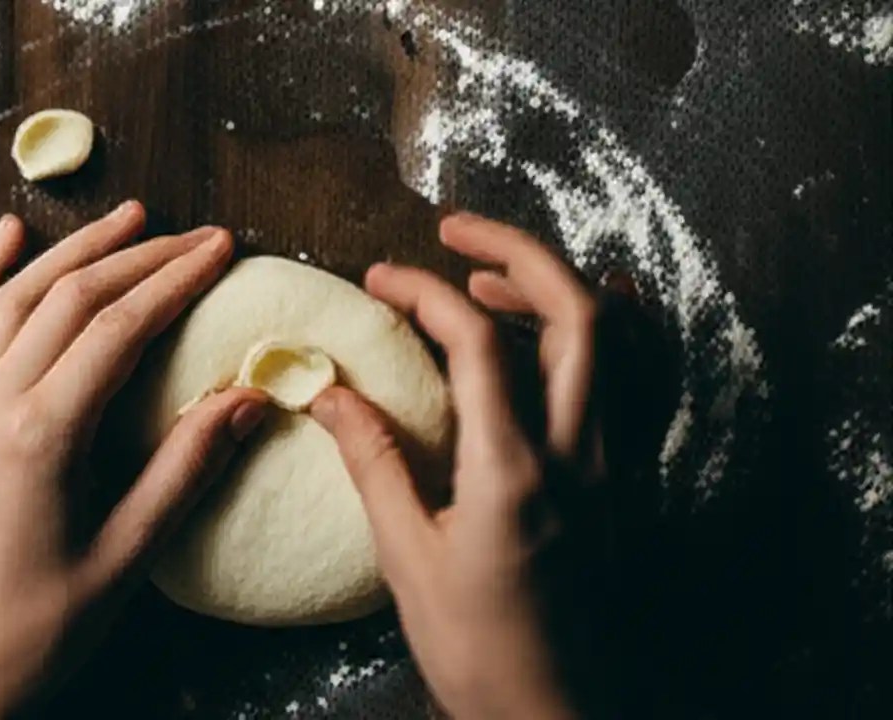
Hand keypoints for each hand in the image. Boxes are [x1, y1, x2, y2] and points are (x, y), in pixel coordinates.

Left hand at [0, 203, 267, 717]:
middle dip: (139, 256)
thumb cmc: (46, 627)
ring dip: (73, 249)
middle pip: (70, 297)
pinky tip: (8, 236)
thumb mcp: (131, 555)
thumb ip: (188, 468)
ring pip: (16, 298)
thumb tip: (248, 396)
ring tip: (127, 216)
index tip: (221, 248)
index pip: (119, 327)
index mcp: (41, 436)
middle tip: (196, 234)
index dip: (175, 280)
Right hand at [309, 213, 602, 719]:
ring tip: (493, 277)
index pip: (476, 341)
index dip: (423, 291)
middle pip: (575, 310)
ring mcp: (618, 465)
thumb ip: (373, 461)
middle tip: (453, 229)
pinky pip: (642, 381)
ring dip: (556, 287)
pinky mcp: (631, 482)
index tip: (378, 280)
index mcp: (513, 469)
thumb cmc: (478, 649)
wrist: (559, 714)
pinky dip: (614, 332)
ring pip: (619, 338)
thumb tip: (324, 390)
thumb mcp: (407, 558)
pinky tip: (577, 325)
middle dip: (513, 249)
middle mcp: (581, 452)